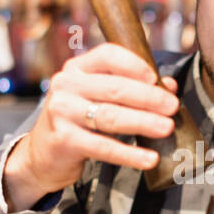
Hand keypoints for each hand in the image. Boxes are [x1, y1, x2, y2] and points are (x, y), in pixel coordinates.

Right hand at [3, 44, 180, 209]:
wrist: (41, 155)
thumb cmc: (77, 122)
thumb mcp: (97, 98)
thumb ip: (130, 88)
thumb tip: (169, 86)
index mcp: (77, 69)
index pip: (108, 55)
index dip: (135, 65)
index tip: (156, 78)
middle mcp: (66, 86)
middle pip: (114, 88)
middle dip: (149, 97)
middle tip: (172, 106)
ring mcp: (62, 112)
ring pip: (111, 116)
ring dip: (143, 122)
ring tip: (167, 128)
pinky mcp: (64, 140)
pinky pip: (104, 147)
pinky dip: (130, 154)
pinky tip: (149, 158)